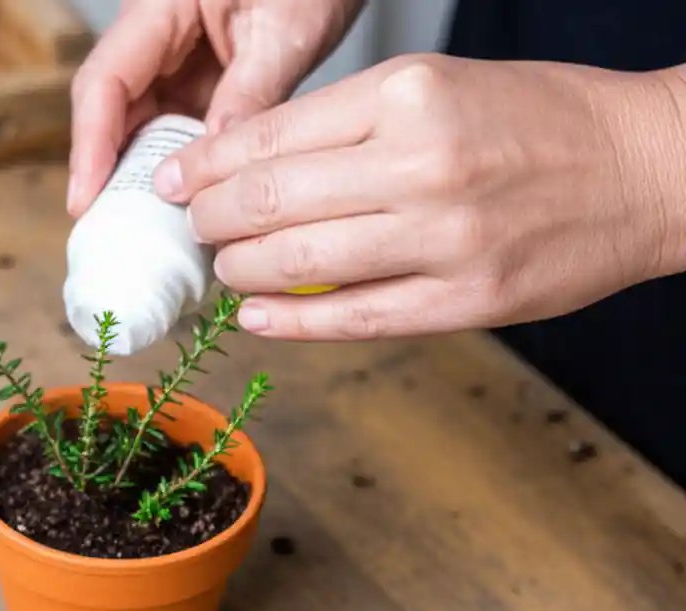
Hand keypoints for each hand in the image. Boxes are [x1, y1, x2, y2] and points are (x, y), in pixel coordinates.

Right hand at [67, 0, 362, 216]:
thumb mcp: (285, 30)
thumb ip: (250, 93)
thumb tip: (216, 162)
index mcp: (158, 9)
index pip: (105, 82)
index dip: (90, 145)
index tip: (86, 198)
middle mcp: (154, 37)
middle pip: (111, 111)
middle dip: (108, 172)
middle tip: (111, 232)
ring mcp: (173, 61)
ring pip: (142, 127)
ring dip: (144, 176)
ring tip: (146, 231)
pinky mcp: (198, 82)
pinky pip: (177, 130)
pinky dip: (179, 168)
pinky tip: (188, 206)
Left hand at [155, 54, 685, 339]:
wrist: (649, 168)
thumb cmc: (539, 118)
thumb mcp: (437, 85)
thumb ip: (344, 124)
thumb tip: (247, 166)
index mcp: (407, 95)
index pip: (267, 137)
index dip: (203, 166)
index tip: (174, 181)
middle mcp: (420, 163)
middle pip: (267, 201)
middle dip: (210, 219)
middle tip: (194, 225)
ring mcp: (443, 237)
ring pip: (295, 263)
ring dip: (239, 270)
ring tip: (226, 267)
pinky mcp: (466, 299)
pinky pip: (351, 318)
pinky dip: (289, 322)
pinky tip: (256, 318)